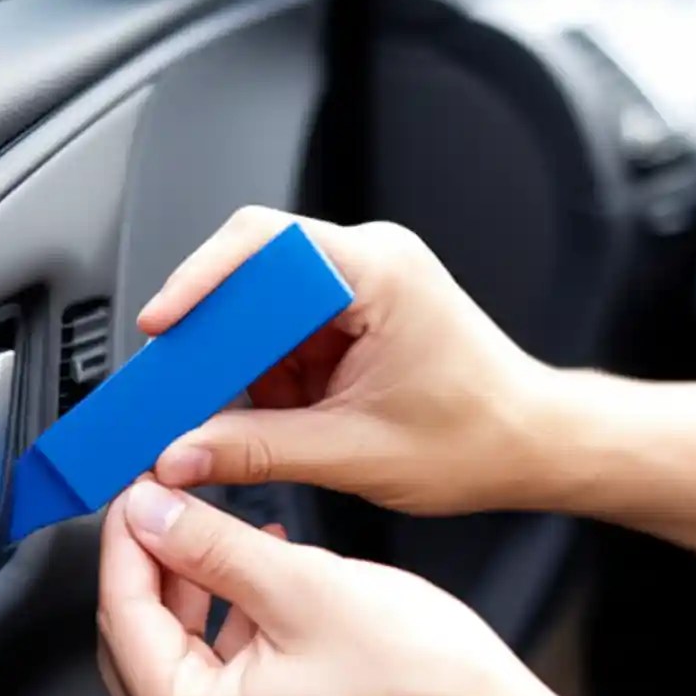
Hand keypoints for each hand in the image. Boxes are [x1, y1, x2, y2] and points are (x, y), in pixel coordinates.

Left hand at [97, 480, 571, 695]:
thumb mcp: (304, 590)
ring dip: (190, 577)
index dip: (126, 539)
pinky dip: (225, 605)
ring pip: (176, 641)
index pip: (123, 615)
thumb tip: (153, 512)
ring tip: (213, 522)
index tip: (135, 488)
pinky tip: (255, 560)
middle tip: (166, 498)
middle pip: (140, 632)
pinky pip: (217, 657)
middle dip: (153, 557)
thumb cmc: (421, 686)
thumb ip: (215, 548)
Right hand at [141, 206, 562, 514]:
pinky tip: (290, 414)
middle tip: (191, 389)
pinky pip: (286, 333)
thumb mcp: (352, 452)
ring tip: (270, 418)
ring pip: (262, 308)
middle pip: (253, 271)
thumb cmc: (479, 436)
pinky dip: (273, 376)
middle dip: (221, 338)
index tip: (164, 325)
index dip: (199, 280)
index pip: (261, 243)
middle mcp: (369, 261)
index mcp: (377, 271)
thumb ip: (256, 451)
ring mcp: (362, 285)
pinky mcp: (355, 313)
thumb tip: (183, 453)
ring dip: (251, 367)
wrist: (532, 445)